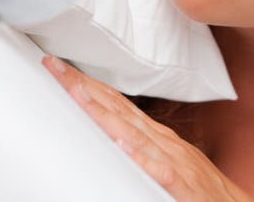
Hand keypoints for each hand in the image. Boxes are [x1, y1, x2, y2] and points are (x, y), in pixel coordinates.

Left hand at [42, 55, 248, 201]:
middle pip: (116, 109)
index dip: (87, 85)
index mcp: (153, 135)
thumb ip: (138, 144)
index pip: (114, 103)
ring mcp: (171, 160)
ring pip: (132, 133)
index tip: (60, 69)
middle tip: (55, 67)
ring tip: (79, 94)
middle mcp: (160, 140)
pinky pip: (159, 170)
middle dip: (84, 87)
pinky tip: (124, 146)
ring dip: (105, 113)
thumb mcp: (163, 158)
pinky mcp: (181, 185)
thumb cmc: (197, 186)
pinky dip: (142, 156)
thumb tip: (109, 133)